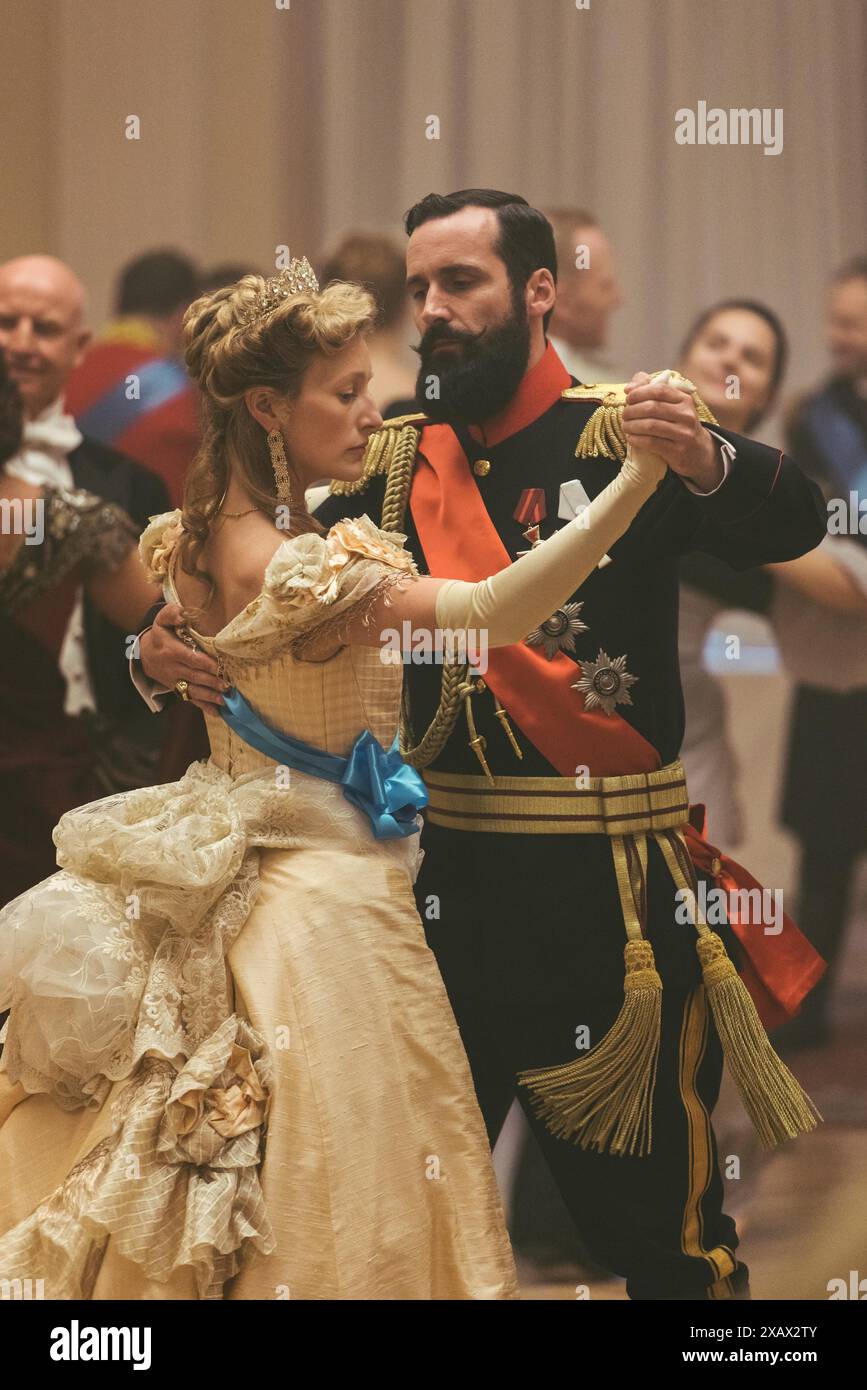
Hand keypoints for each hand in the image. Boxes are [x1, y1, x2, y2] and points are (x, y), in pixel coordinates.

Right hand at [140, 602, 226, 710]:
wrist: (143, 654)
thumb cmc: (160, 634)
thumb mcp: (161, 619)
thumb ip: (171, 613)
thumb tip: (182, 615)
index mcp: (170, 650)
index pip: (190, 658)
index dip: (205, 663)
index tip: (219, 667)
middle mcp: (172, 668)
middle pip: (194, 676)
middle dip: (211, 682)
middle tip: (227, 686)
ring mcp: (174, 681)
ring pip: (193, 690)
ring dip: (209, 696)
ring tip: (224, 700)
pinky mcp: (177, 689)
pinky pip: (190, 699)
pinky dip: (203, 706)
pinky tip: (217, 712)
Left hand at [623, 371, 722, 491]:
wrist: (697, 452)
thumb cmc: (678, 425)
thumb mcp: (671, 406)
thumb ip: (651, 390)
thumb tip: (629, 388)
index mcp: (684, 400)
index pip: (659, 390)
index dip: (639, 392)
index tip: (628, 398)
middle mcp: (687, 415)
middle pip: (652, 408)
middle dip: (632, 410)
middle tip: (624, 415)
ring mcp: (684, 434)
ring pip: (650, 425)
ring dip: (631, 426)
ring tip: (625, 427)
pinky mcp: (678, 451)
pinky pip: (651, 442)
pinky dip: (636, 439)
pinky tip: (630, 438)